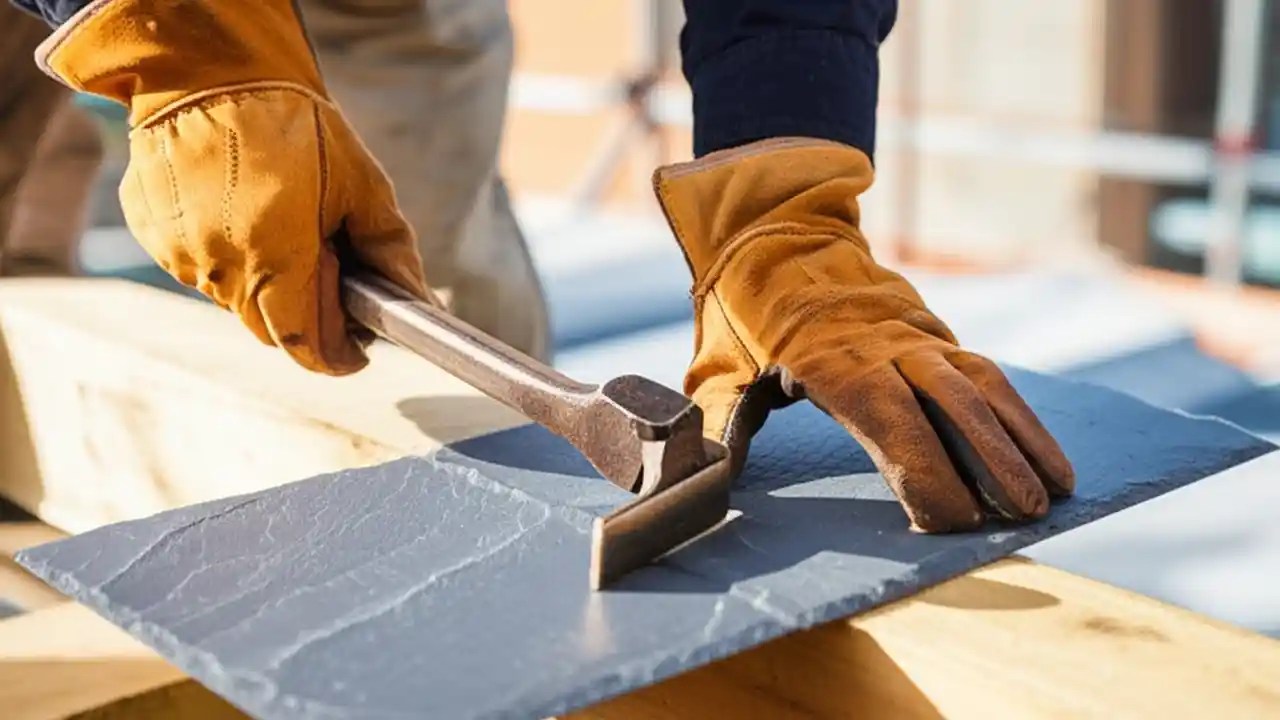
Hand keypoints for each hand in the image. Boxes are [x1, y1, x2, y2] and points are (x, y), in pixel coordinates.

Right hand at [37, 0, 434, 373]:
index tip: (356, 352)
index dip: (334, 356)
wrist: (207, 72)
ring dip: (267, 284)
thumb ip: (390, 249)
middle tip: (332, 277)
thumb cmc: (293, 123)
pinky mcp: (154, 236)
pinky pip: (200, 269)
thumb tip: (419, 301)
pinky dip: (229, 258)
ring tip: (289, 231)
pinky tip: (247, 215)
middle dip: (307, 317)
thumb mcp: (361, 182)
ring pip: (235, 300)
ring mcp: (180, 253)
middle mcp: (221, 265)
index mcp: (276, 256)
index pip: (304, 343)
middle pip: (270, 328)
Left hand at [654, 138, 1074, 531]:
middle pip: (950, 403)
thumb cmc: (742, 318)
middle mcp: (886, 346)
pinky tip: (1048, 457)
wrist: (776, 241)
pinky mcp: (938, 337)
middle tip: (1021, 518)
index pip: (888, 420)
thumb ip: (720, 424)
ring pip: (982, 386)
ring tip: (1056, 493)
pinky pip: (989, 376)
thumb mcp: (718, 369)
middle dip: (991, 461)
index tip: (948, 520)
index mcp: (831, 360)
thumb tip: (705, 478)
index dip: (923, 470)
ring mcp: (918, 337)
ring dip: (1022, 439)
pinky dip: (1022, 416)